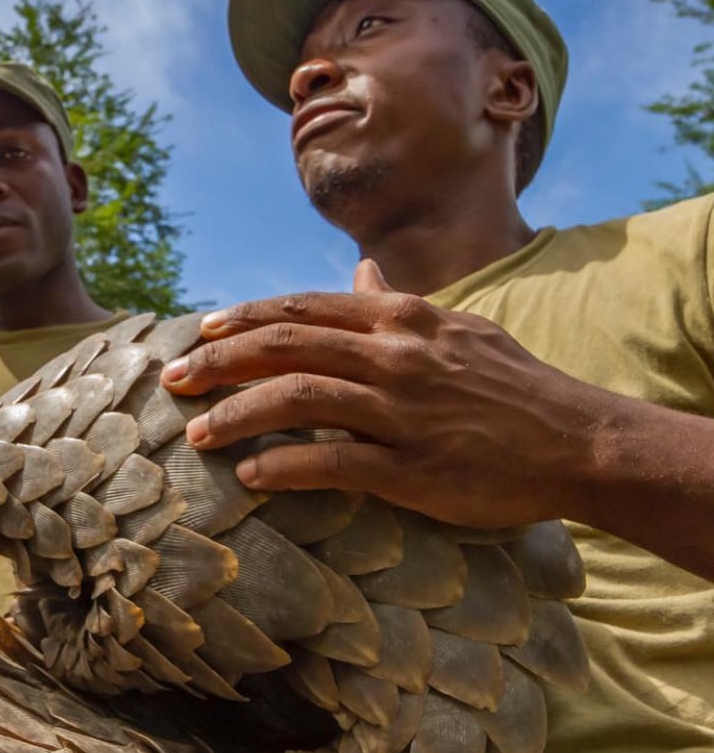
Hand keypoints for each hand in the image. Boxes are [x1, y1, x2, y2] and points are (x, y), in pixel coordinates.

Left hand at [160, 260, 601, 529]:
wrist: (578, 440)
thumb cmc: (512, 385)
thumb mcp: (457, 326)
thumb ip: (398, 303)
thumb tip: (359, 276)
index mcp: (400, 319)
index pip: (303, 309)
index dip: (245, 318)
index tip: (201, 331)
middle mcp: (394, 354)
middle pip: (286, 346)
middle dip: (219, 360)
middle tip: (174, 379)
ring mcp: (402, 410)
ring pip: (298, 399)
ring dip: (238, 414)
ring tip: (197, 432)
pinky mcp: (413, 467)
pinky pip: (334, 462)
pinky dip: (284, 467)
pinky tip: (251, 476)